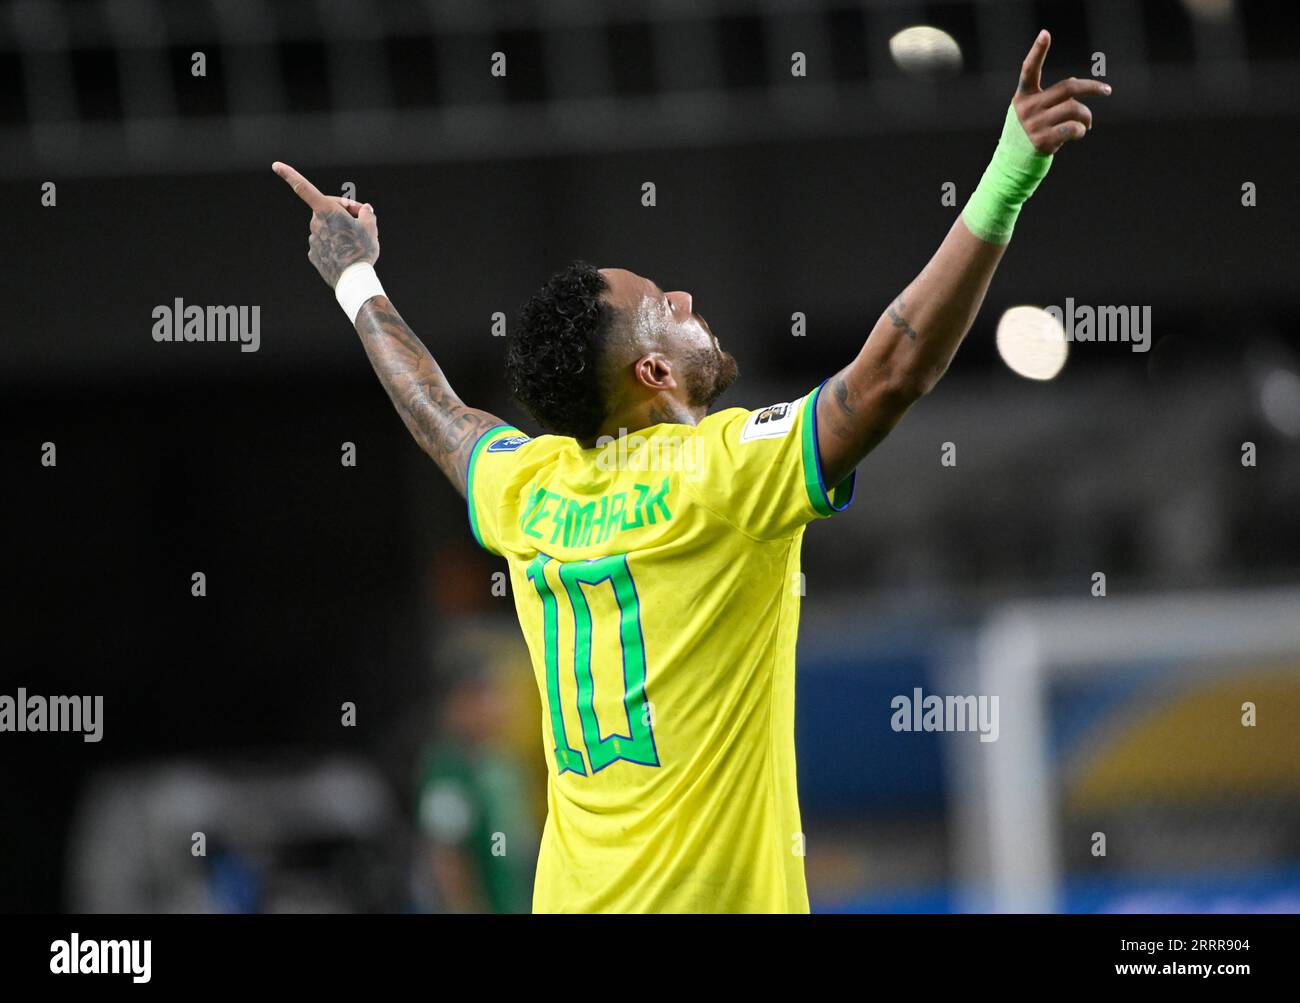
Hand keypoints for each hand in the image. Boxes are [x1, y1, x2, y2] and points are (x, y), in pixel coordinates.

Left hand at [272, 161, 379, 287]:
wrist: (354, 280)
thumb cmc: (362, 249)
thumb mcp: (371, 227)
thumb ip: (366, 214)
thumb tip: (364, 211)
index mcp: (326, 210)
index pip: (303, 187)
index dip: (290, 175)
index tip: (276, 166)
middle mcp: (315, 223)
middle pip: (328, 210)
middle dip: (344, 211)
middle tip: (363, 219)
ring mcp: (313, 240)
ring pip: (328, 228)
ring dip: (341, 230)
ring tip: (358, 242)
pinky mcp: (314, 255)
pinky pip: (326, 244)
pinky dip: (336, 245)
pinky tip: (348, 254)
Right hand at [1013, 30, 1111, 154]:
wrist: (1012, 163)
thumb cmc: (1029, 133)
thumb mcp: (1033, 111)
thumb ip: (1052, 97)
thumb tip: (1079, 84)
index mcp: (1023, 96)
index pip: (1029, 70)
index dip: (1037, 51)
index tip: (1045, 33)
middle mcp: (1026, 108)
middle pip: (1067, 88)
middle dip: (1092, 88)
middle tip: (1106, 91)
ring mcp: (1033, 125)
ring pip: (1074, 109)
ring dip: (1087, 116)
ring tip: (1087, 123)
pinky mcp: (1042, 141)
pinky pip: (1072, 128)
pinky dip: (1081, 129)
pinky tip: (1080, 132)